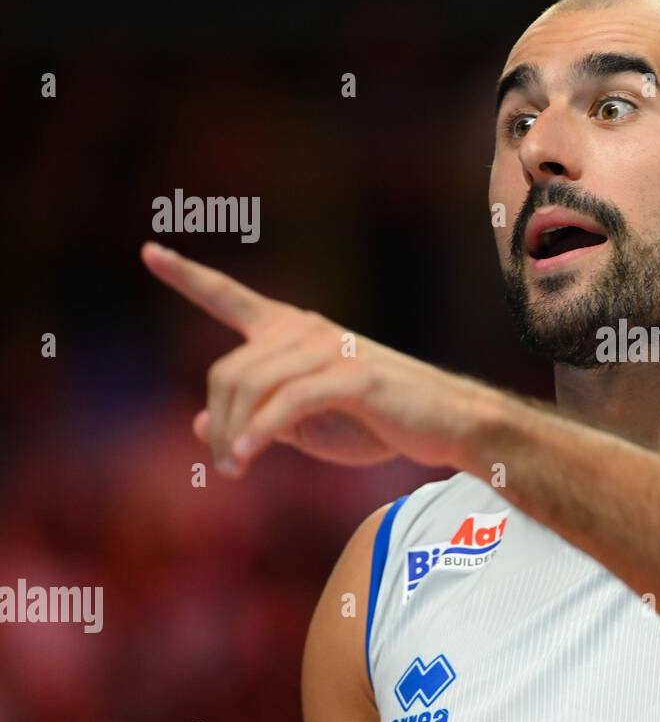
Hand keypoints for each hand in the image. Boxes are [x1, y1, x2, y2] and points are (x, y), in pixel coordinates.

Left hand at [140, 241, 487, 477]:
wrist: (446, 424)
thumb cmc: (378, 423)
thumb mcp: (305, 426)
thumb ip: (256, 419)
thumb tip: (199, 426)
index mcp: (295, 333)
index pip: (232, 298)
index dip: (188, 276)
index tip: (150, 252)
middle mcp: (308, 331)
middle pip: (229, 370)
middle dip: (219, 423)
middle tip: (226, 466)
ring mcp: (331, 349)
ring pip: (251, 387)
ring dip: (235, 435)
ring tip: (237, 469)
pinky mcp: (352, 375)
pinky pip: (286, 403)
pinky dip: (259, 433)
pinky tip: (249, 457)